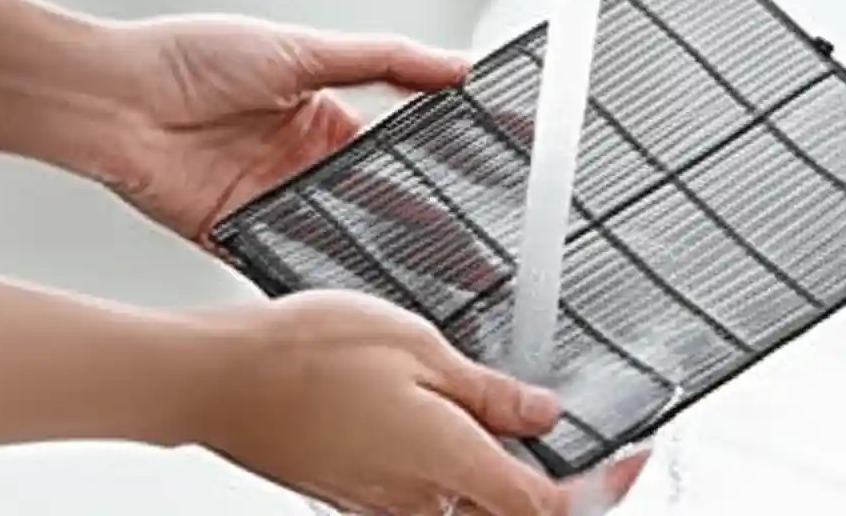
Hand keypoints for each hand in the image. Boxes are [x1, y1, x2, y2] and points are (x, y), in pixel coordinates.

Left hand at [109, 14, 470, 244]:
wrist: (109, 99)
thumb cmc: (189, 59)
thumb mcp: (302, 50)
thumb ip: (385, 61)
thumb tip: (454, 62)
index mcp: (322, 115)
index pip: (396, 145)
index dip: (439, 162)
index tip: (485, 175)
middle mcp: (302, 162)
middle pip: (376, 199)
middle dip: (424, 222)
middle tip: (472, 244)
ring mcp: (274, 202)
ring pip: (342, 234)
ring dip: (380, 251)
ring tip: (429, 270)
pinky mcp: (239, 236)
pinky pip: (288, 261)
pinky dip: (317, 276)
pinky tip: (354, 288)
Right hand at [209, 290, 649, 514]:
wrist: (216, 379)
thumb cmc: (305, 353)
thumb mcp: (417, 346)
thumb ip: (488, 392)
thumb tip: (541, 415)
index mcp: (448, 461)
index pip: (548, 504)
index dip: (600, 486)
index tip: (629, 460)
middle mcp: (419, 497)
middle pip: (509, 513)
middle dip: (549, 484)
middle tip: (567, 438)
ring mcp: (382, 502)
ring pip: (465, 505)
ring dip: (497, 474)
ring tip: (504, 419)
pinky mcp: (353, 494)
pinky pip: (421, 495)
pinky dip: (450, 469)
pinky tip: (442, 421)